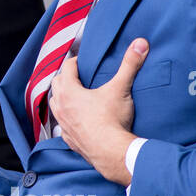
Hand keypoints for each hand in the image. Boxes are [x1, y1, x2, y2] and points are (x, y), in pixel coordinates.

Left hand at [48, 38, 148, 184]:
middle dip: (66, 77)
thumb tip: (140, 43)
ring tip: (74, 95)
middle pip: (57, 84)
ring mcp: (63, 123)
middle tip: (77, 75)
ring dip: (62, 97)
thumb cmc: (112, 120)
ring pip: (55, 104)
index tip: (82, 60)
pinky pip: (62, 125)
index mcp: (69, 91)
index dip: (75, 61)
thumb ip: (129, 65)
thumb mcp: (120, 89)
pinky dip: (66, 119)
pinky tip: (75, 120)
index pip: (67, 68)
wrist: (110, 152)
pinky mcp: (68, 138)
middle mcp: (61, 106)